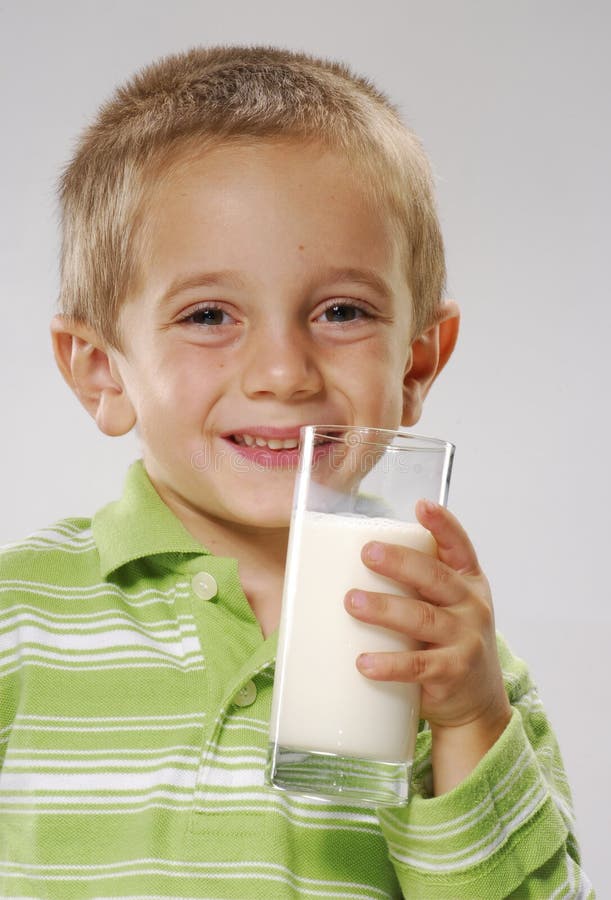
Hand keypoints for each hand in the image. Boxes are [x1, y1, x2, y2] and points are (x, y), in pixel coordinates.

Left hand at [344, 499, 511, 793]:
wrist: (477, 703)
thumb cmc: (447, 642)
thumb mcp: (446, 607)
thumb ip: (415, 585)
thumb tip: (342, 566)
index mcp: (469, 582)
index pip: (459, 546)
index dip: (443, 524)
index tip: (421, 506)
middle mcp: (472, 606)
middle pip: (434, 577)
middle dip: (399, 562)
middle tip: (367, 553)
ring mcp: (465, 640)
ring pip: (422, 618)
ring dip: (384, 609)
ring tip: (351, 602)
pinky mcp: (452, 673)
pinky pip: (418, 665)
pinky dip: (389, 664)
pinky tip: (363, 662)